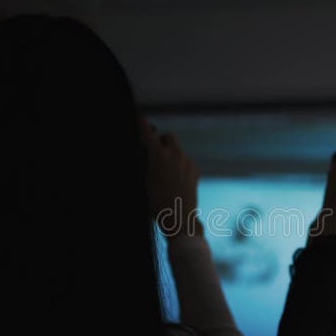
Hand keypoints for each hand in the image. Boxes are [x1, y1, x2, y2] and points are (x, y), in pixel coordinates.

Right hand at [142, 118, 201, 236]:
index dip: (142, 124)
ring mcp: (187, 162)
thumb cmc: (157, 203)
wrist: (180, 218)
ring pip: (177, 149)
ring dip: (169, 153)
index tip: (140, 116)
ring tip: (163, 172)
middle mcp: (175, 155)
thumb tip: (145, 155)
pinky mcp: (195, 171)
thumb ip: (144, 164)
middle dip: (160, 140)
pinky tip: (174, 179)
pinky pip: (185, 160)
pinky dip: (178, 164)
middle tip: (153, 151)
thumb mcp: (144, 182)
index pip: (148, 134)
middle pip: (167, 136)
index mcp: (159, 156)